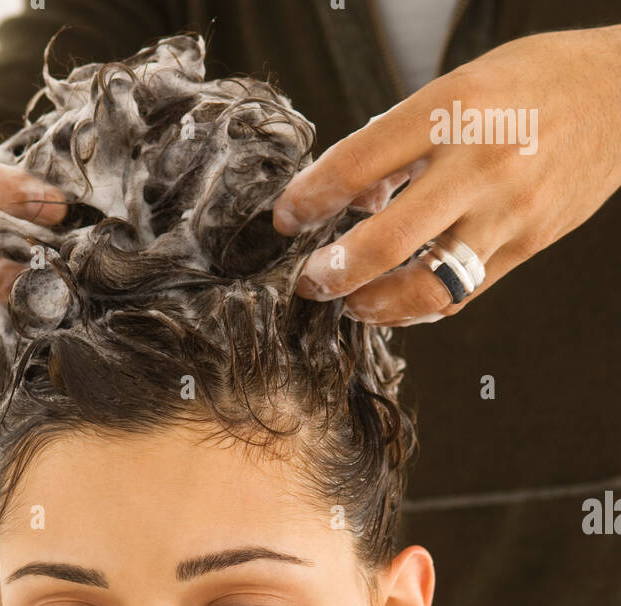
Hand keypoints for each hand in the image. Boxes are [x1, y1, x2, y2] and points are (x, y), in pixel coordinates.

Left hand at [272, 27, 620, 324]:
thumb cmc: (535, 83)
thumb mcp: (459, 85)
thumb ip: (402, 137)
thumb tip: (348, 191)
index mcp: (452, 110)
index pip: (359, 165)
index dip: (311, 199)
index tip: (287, 217)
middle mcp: (479, 165)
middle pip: (387, 241)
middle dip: (334, 271)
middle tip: (310, 279)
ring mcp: (506, 213)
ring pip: (425, 286)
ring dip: (375, 304)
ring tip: (351, 300)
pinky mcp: (526, 245)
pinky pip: (460, 293)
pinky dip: (420, 305)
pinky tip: (397, 300)